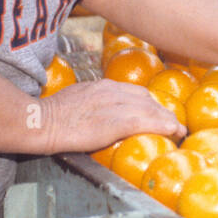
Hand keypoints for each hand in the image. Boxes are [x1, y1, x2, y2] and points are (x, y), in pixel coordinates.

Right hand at [41, 80, 185, 153]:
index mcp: (103, 86)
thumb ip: (93, 103)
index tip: (159, 115)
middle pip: (148, 99)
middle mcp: (112, 91)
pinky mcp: (113, 121)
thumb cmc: (50, 115)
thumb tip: (100, 115)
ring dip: (167, 121)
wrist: (39, 121)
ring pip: (150, 109)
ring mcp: (113, 105)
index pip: (137, 92)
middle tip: (174, 126)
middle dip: (163, 112)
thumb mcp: (77, 100)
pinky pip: (144, 122)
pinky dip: (161, 125)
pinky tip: (172, 131)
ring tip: (178, 131)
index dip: (152, 105)